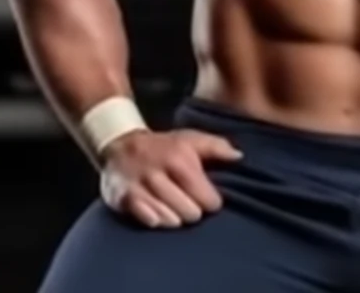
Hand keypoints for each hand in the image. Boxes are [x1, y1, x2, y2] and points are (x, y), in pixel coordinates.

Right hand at [99, 129, 242, 227]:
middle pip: (190, 213)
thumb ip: (217, 147)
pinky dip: (156, 220)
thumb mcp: (191, 139)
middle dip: (193, 212)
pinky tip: (158, 213)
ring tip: (174, 208)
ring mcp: (141, 187)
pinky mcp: (125, 199)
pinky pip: (148, 221)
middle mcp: (160, 173)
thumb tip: (240, 157)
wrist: (120, 144)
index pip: (208, 198)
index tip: (207, 197)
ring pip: (170, 220)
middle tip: (189, 203)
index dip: (211, 202)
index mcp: (180, 158)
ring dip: (175, 218)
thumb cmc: (163, 146)